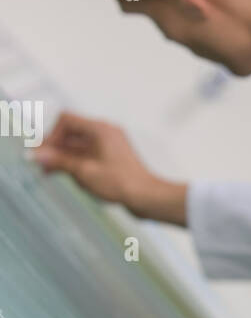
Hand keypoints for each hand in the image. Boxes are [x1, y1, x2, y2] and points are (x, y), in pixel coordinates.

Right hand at [36, 114, 186, 222]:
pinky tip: (70, 176)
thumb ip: (58, 161)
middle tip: (43, 166)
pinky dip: (77, 162)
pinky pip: (89, 154)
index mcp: (100, 129)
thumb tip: (37, 154)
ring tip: (52, 174)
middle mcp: (105, 132)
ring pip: (79, 145)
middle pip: (71, 133)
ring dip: (64, 157)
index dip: (52, 135)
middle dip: (55, 148)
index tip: (45, 154)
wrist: (147, 197)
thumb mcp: (84, 172)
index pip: (66, 120)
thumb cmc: (120, 183)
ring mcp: (110, 145)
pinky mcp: (112, 157)